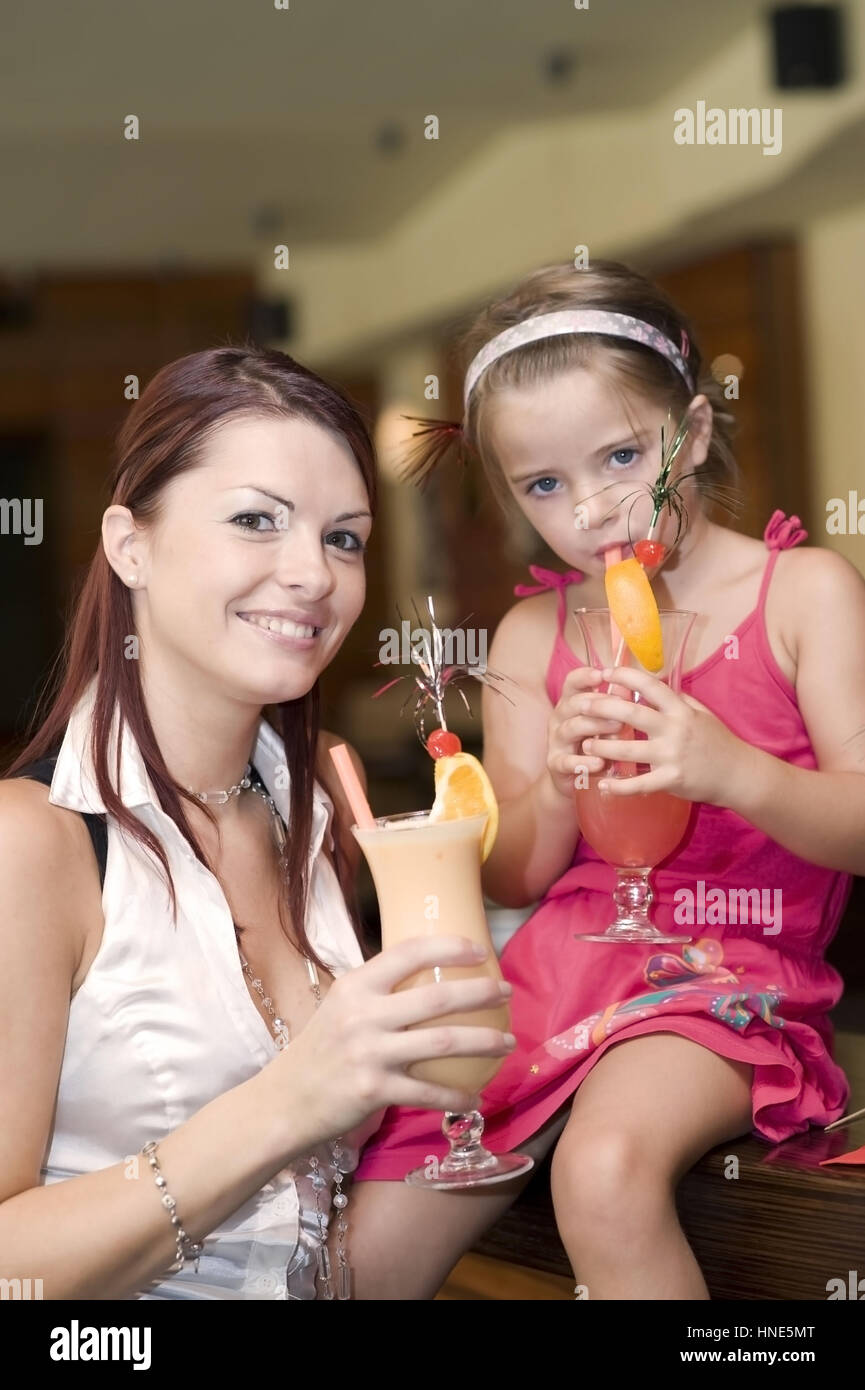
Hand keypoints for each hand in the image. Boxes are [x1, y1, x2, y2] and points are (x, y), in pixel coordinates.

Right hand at [265, 936, 514, 1139]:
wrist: (284, 1101)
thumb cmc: (319, 1051)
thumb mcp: (340, 1007)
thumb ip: (377, 992)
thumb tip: (427, 974)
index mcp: (356, 986)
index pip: (408, 951)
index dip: (448, 946)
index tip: (479, 949)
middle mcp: (363, 1014)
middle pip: (437, 997)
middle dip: (481, 992)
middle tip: (507, 991)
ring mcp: (369, 1053)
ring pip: (442, 1042)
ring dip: (483, 1041)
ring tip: (508, 1042)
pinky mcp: (373, 1091)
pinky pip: (428, 1092)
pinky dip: (457, 1096)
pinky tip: (476, 1097)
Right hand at [546, 665, 625, 799]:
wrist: (573, 780)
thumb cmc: (594, 745)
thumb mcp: (603, 724)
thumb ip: (613, 709)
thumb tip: (631, 690)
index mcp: (570, 704)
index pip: (572, 683)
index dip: (584, 677)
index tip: (602, 675)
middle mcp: (560, 719)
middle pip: (573, 703)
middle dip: (599, 703)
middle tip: (623, 705)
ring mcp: (556, 741)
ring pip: (571, 728)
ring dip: (594, 726)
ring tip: (617, 728)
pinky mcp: (556, 764)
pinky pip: (567, 761)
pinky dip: (583, 761)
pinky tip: (599, 762)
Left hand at [579, 665, 753, 805]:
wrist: (738, 774)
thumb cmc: (719, 742)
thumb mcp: (702, 714)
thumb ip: (679, 699)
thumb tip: (657, 683)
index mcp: (680, 709)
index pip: (649, 685)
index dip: (625, 676)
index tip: (605, 672)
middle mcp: (674, 728)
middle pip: (631, 713)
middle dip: (602, 707)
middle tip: (581, 706)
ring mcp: (672, 755)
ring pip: (627, 750)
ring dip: (601, 747)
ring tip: (584, 745)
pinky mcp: (671, 779)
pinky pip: (639, 784)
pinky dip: (619, 787)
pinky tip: (603, 785)